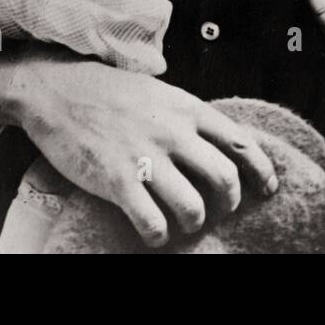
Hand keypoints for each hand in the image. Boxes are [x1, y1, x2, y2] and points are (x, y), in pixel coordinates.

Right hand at [0, 47, 278, 247]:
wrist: (57, 90)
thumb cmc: (111, 91)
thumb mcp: (161, 92)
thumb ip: (190, 116)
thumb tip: (223, 142)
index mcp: (187, 108)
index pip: (241, 142)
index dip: (262, 170)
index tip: (267, 188)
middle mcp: (172, 132)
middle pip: (225, 178)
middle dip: (229, 202)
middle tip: (220, 209)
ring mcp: (145, 157)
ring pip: (193, 207)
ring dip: (193, 222)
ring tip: (184, 223)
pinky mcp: (116, 180)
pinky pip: (152, 222)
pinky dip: (158, 235)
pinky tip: (153, 230)